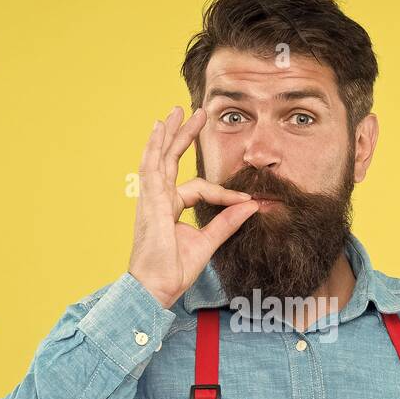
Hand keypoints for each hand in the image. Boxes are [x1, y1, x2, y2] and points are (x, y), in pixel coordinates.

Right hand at [127, 105, 259, 307]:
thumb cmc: (173, 271)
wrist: (156, 288)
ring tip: (178, 110)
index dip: (223, 192)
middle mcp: (158, 199)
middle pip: (171, 160)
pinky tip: (160, 128)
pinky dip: (155, 145)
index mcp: (169, 208)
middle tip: (196, 112)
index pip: (198, 189)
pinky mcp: (149, 201)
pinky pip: (152, 167)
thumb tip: (250, 205)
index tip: (246, 197)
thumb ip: (226, 222)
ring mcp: (151, 198)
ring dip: (170, 133)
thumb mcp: (208, 243)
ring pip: (160, 157)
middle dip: (183, 135)